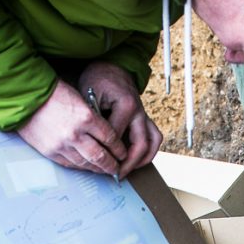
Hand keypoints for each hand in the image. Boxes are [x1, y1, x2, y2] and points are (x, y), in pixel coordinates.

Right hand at [16, 78, 124, 174]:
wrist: (26, 97)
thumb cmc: (53, 93)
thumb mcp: (80, 99)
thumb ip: (92, 118)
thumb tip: (106, 137)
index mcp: (86, 117)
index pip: (110, 138)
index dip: (119, 149)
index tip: (123, 153)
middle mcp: (76, 134)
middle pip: (101, 156)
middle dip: (112, 165)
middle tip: (117, 168)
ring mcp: (62, 145)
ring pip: (86, 164)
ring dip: (97, 169)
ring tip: (104, 170)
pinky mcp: (51, 152)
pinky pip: (70, 164)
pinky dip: (81, 167)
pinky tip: (87, 167)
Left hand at [78, 61, 161, 175]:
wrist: (109, 69)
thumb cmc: (97, 82)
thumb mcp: (89, 96)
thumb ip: (93, 118)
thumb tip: (94, 144)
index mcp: (126, 105)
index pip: (116, 137)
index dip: (107, 152)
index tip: (97, 161)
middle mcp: (139, 111)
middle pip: (140, 144)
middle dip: (129, 163)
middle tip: (117, 174)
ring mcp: (144, 115)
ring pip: (153, 142)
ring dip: (143, 159)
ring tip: (129, 170)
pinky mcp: (145, 119)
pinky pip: (154, 137)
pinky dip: (148, 151)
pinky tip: (136, 160)